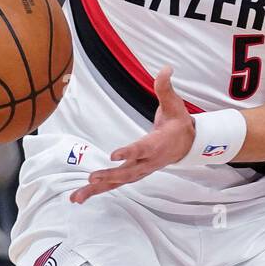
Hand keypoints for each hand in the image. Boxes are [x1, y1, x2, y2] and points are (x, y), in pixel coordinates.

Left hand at [70, 67, 194, 202]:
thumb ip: (166, 88)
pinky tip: (80, 196)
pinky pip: (115, 184)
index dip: (129, 152)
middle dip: (110, 175)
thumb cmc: (178, 123)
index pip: (143, 149)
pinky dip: (98, 191)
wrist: (188, 144)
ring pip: (118, 182)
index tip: (114, 155)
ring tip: (76, 197)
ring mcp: (140, 170)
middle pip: (128, 172)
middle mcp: (148, 161)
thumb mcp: (175, 104)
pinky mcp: (134, 174)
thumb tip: (166, 68)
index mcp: (158, 144)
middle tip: (92, 177)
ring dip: (97, 189)